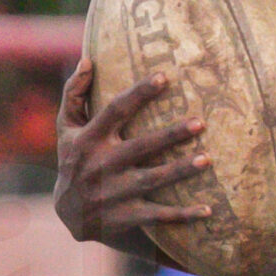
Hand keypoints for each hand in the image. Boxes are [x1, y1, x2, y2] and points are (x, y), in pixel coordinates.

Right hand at [53, 58, 210, 245]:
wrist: (68, 215)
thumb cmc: (74, 159)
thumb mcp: (66, 128)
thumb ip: (75, 93)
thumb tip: (88, 59)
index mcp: (89, 139)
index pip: (115, 111)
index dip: (139, 94)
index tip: (164, 76)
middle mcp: (101, 165)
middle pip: (140, 147)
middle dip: (170, 135)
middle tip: (199, 122)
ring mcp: (114, 193)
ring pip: (152, 180)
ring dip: (180, 171)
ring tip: (207, 159)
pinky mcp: (126, 217)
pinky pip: (158, 216)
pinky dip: (183, 215)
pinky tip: (209, 209)